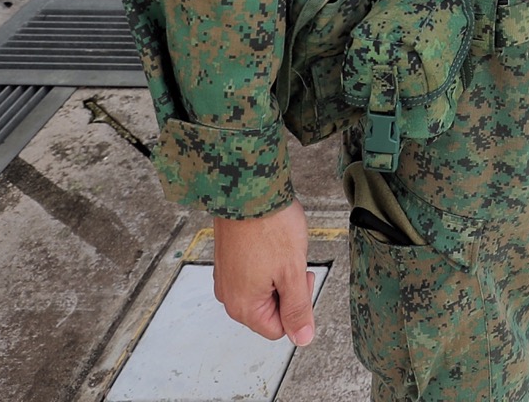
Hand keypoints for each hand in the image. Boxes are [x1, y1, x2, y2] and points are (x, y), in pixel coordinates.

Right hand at [213, 201, 315, 344]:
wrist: (248, 190)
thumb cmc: (270, 228)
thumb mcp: (293, 273)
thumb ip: (298, 310)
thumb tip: (302, 338)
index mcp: (243, 306)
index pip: (277, 329)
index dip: (296, 307)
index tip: (300, 278)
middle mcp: (229, 295)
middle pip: (269, 310)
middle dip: (286, 288)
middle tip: (291, 260)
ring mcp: (225, 276)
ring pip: (262, 289)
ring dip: (277, 273)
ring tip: (280, 248)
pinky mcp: (227, 260)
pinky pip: (252, 272)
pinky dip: (266, 261)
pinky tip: (270, 242)